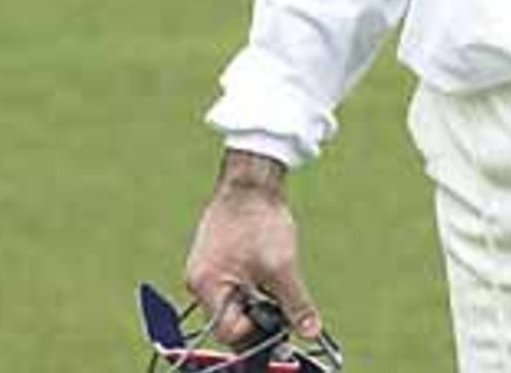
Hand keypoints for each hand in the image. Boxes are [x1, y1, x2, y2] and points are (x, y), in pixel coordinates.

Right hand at [184, 151, 321, 346]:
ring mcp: (207, 268)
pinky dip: (253, 283)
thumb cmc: (260, 218)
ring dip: (257, 298)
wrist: (253, 178)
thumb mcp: (281, 266)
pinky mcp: (217, 257)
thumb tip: (310, 331)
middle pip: (230, 319)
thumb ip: (294, 302)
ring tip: (276, 277)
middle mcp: (200, 282)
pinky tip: (269, 267)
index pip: (228, 332)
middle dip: (257, 315)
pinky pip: (235, 283)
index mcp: (207, 287)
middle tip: (282, 302)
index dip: (257, 332)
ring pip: (235, 300)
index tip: (281, 323)